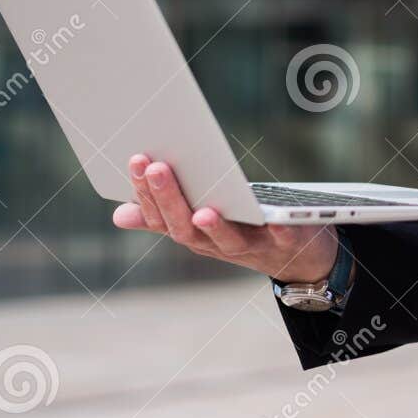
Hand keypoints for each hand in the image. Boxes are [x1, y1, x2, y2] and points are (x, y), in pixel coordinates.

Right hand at [112, 153, 339, 282]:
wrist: (298, 258)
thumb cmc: (244, 229)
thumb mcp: (201, 223)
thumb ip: (165, 216)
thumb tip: (119, 214)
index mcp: (194, 234)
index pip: (161, 218)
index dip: (146, 194)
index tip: (137, 160)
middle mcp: (216, 245)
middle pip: (187, 229)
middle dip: (170, 200)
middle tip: (157, 167)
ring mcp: (251, 247)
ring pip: (227, 241)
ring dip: (214, 227)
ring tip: (203, 210)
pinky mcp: (286, 243)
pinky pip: (281, 238)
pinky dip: (277, 229)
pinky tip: (272, 218)